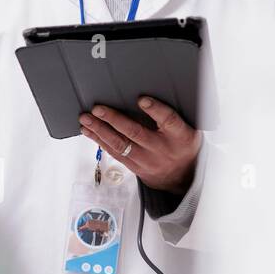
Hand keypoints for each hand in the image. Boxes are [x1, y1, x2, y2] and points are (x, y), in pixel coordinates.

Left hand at [79, 95, 201, 193]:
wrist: (181, 177)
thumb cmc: (182, 145)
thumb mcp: (188, 129)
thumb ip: (172, 115)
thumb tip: (148, 96)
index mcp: (179, 135)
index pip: (168, 120)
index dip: (155, 110)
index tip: (142, 99)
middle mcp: (161, 148)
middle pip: (135, 133)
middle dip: (114, 119)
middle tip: (98, 109)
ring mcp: (146, 160)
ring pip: (120, 144)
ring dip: (100, 131)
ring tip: (86, 119)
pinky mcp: (134, 166)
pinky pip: (115, 153)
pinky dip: (100, 141)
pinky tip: (89, 131)